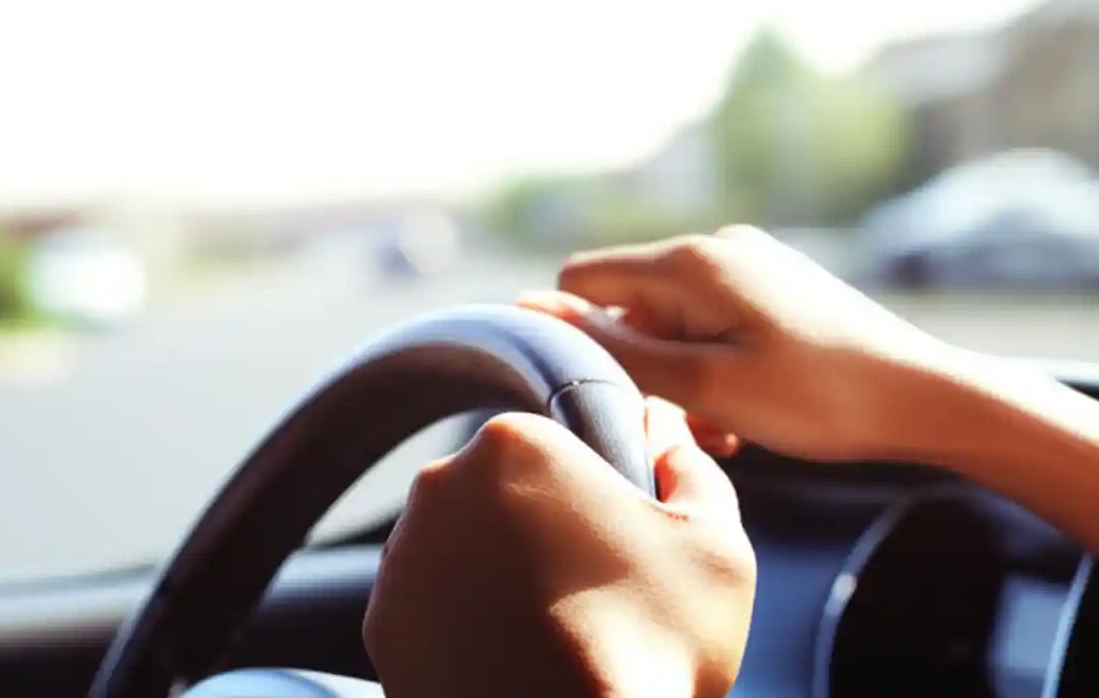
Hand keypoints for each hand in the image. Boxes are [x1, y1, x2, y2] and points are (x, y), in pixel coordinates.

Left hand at [363, 400, 755, 697]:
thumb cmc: (653, 645)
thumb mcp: (716, 546)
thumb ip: (693, 470)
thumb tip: (667, 439)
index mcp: (514, 443)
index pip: (556, 448)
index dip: (597, 492)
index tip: (621, 538)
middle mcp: (438, 486)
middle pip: (504, 494)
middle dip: (543, 531)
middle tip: (594, 593)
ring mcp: (401, 559)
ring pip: (465, 550)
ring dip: (501, 577)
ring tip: (556, 631)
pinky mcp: (382, 627)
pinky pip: (434, 610)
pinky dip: (468, 628)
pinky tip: (516, 658)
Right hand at [520, 226, 952, 459]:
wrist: (925, 397)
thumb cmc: (818, 397)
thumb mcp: (706, 385)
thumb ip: (617, 349)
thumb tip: (534, 309)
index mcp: (690, 261)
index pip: (582, 281)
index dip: (578, 337)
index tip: (615, 391)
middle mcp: (715, 247)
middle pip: (630, 306)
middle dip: (644, 368)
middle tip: (692, 422)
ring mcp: (748, 264)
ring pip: (672, 323)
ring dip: (682, 377)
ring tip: (727, 425)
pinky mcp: (772, 287)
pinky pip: (712, 324)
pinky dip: (714, 367)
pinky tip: (747, 409)